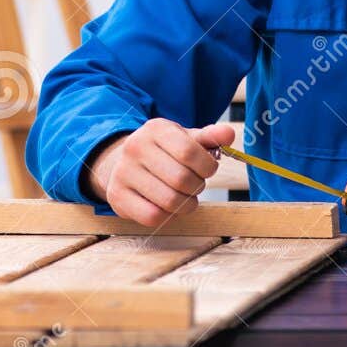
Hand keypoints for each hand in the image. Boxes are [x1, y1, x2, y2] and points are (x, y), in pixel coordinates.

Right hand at [85, 118, 229, 226]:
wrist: (124, 162)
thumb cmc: (163, 152)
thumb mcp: (185, 139)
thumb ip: (209, 137)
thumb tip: (229, 134)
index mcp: (155, 129)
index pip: (189, 152)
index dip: (207, 167)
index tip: (208, 169)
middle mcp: (135, 148)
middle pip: (181, 179)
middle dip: (197, 187)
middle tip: (196, 185)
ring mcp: (123, 173)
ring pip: (169, 201)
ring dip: (186, 204)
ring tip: (185, 197)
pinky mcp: (117, 196)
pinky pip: (152, 216)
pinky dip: (168, 215)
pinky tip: (169, 206)